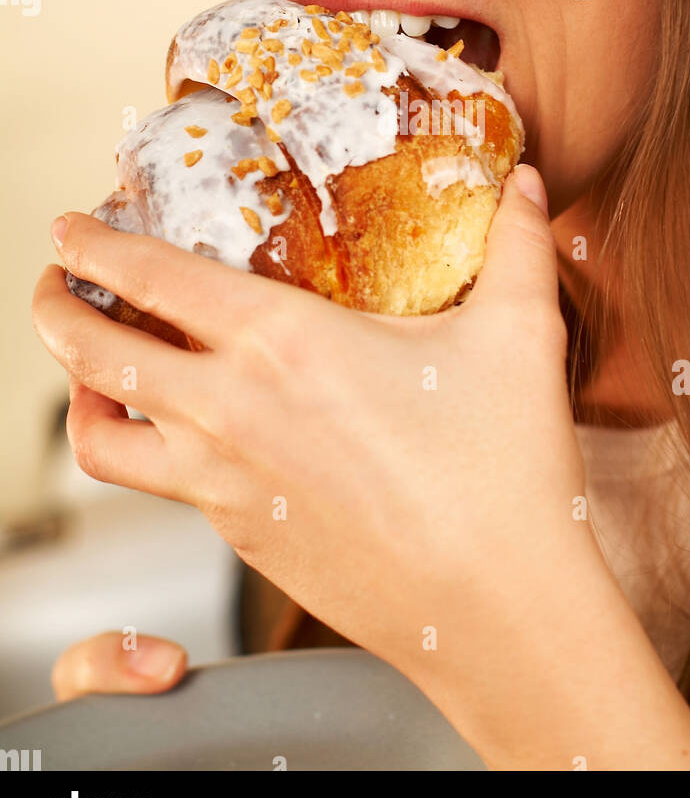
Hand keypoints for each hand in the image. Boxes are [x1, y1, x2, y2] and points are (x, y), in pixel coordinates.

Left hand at [32, 165, 587, 694]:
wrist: (496, 610)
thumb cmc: (500, 476)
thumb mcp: (519, 336)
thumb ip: (518, 248)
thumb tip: (527, 188)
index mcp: (283, 344)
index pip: (150, 277)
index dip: (93, 242)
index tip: (71, 224)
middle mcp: (229, 411)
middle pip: (91, 353)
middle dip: (54, 307)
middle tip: (53, 280)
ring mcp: (222, 484)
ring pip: (99, 434)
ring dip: (75, 390)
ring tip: (86, 368)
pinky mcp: (236, 537)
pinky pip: (152, 485)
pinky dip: (133, 449)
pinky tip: (173, 436)